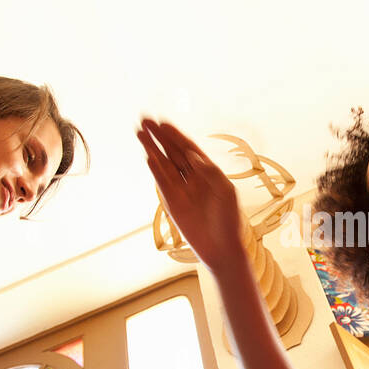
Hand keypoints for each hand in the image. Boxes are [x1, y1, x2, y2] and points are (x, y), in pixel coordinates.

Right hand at [137, 117, 248, 273]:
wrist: (221, 248)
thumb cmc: (228, 220)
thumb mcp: (225, 191)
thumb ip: (209, 171)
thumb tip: (191, 154)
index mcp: (208, 172)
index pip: (188, 148)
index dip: (175, 135)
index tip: (162, 122)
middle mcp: (192, 178)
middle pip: (172, 152)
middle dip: (159, 136)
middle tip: (145, 120)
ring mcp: (181, 190)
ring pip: (164, 164)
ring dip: (153, 149)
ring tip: (140, 133)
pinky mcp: (172, 204)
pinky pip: (162, 183)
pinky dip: (155, 170)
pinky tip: (148, 156)